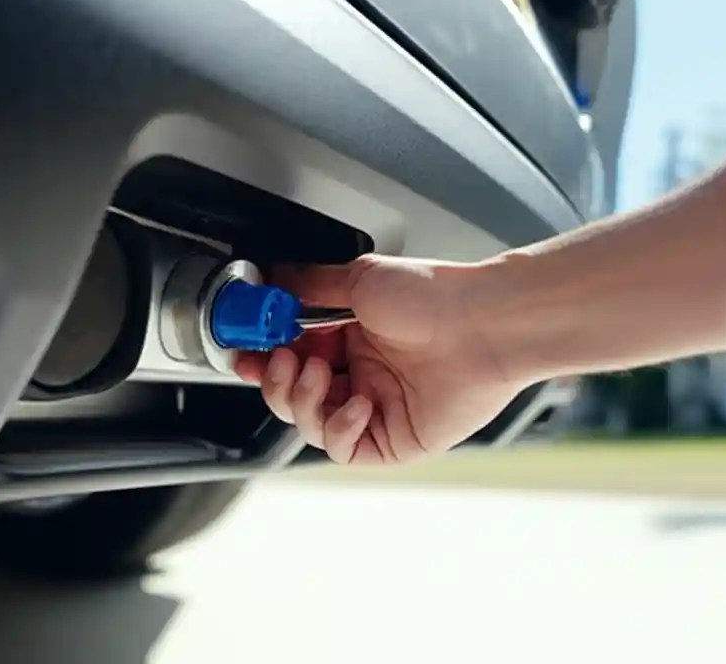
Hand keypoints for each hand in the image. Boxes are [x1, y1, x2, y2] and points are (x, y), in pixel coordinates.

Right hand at [235, 255, 524, 463]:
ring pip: (313, 425)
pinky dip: (339, 429)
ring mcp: (377, 410)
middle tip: (281, 362)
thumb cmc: (434, 296)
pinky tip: (356, 404)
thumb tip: (272, 278)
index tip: (244, 352)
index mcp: (350, 340)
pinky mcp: (394, 441)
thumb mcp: (359, 279)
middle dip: (277, 383)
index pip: (290, 359)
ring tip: (318, 373)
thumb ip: (310, 283)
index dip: (262, 360)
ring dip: (304, 402)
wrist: (482, 322)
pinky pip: (345, 448)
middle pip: (294, 397)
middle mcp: (362, 376)